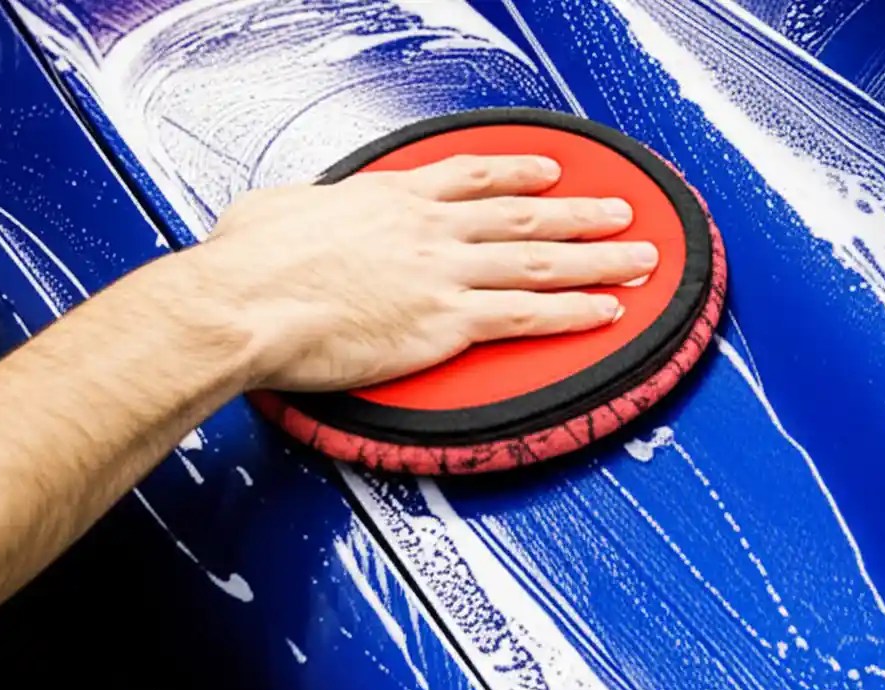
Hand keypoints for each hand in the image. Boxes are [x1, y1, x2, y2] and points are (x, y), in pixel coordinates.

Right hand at [182, 154, 657, 391]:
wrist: (245, 305)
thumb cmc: (249, 266)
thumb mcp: (276, 209)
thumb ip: (313, 209)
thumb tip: (308, 212)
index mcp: (392, 197)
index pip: (472, 176)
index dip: (518, 172)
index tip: (548, 171)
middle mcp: (431, 229)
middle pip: (525, 216)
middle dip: (582, 213)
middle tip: (622, 211)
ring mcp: (445, 273)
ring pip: (542, 261)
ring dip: (598, 258)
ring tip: (638, 259)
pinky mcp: (447, 322)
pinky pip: (527, 315)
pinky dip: (573, 312)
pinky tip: (604, 311)